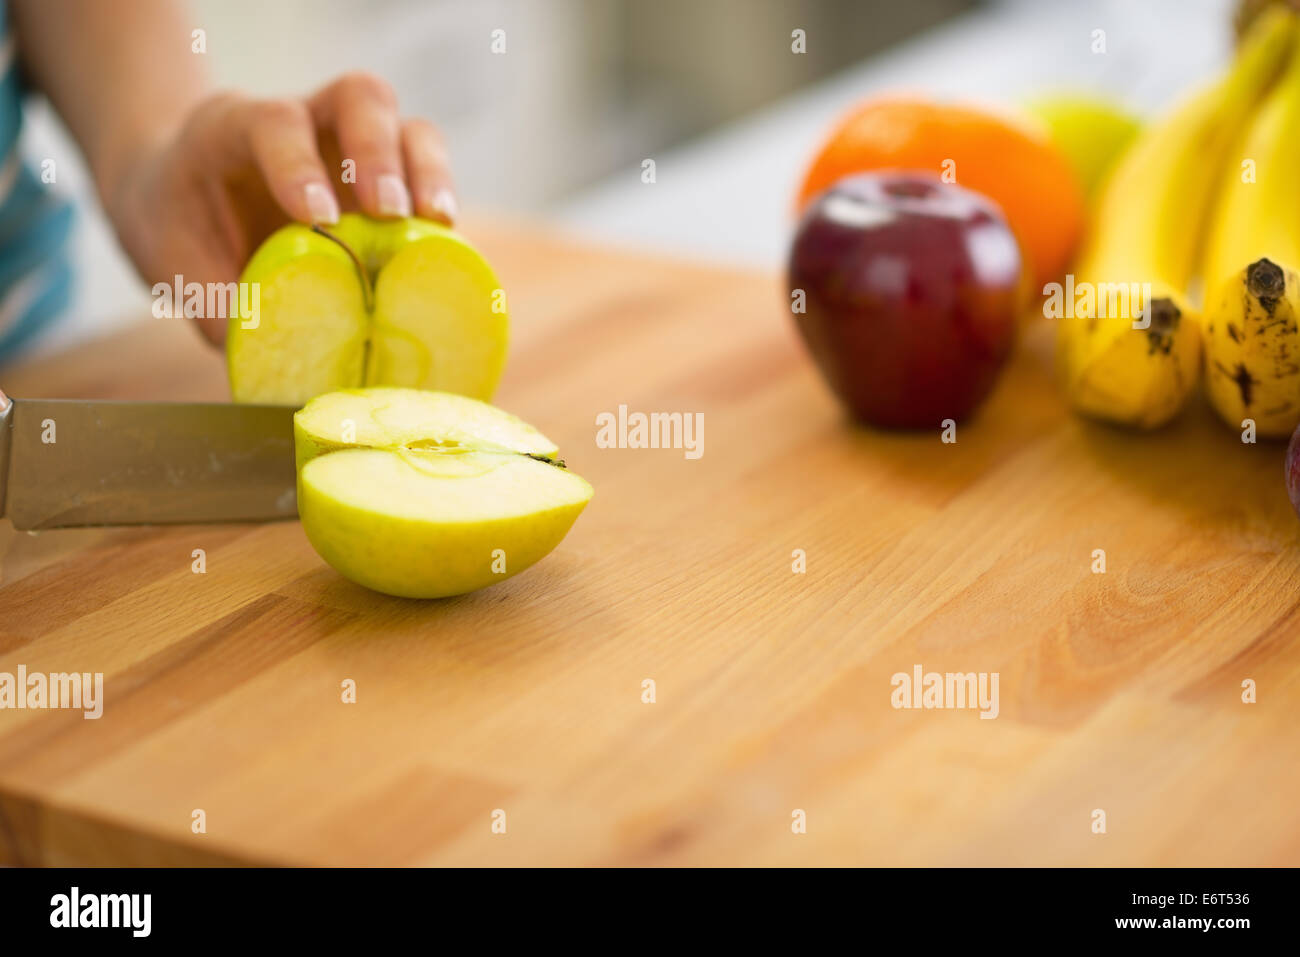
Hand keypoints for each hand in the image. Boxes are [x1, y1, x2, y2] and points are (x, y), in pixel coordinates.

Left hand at [106, 72, 456, 345]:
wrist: (182, 195)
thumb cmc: (179, 226)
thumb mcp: (174, 264)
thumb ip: (219, 305)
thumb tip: (277, 354)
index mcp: (235, 128)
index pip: (275, 124)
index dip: (298, 165)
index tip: (316, 219)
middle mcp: (305, 121)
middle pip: (358, 98)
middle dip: (379, 154)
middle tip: (390, 212)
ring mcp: (354, 146)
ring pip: (408, 127)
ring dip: (430, 173)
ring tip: (438, 223)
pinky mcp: (388, 178)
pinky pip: (429, 174)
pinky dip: (441, 206)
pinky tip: (444, 248)